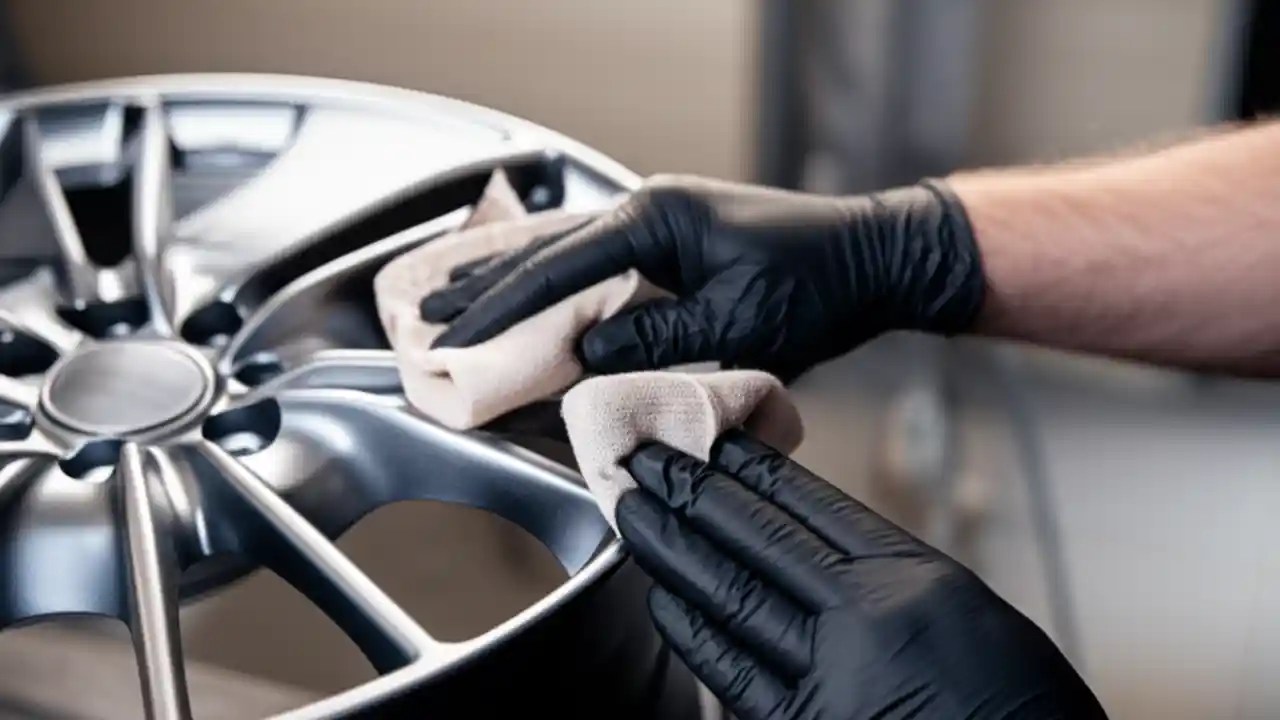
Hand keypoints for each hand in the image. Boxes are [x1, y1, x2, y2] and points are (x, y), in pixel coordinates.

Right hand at [422, 175, 984, 380]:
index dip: (499, 309)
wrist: (872, 256)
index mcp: (655, 220)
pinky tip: (525, 291)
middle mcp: (647, 210)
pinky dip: (549, 280)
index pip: (557, 269)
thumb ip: (657, 338)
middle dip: (483, 289)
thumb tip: (584, 352)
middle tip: (424, 318)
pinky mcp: (669, 242)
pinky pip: (592, 261)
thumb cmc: (818, 286)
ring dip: (506, 279)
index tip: (453, 339)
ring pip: (562, 252)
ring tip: (448, 296)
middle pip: (545, 252)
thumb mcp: (738, 323)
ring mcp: (657, 221)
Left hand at [617, 431, 1106, 719]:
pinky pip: (730, 671)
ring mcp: (829, 677)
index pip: (815, 506)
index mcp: (917, 580)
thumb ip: (893, 583)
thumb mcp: (973, 621)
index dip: (755, 470)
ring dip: (675, 548)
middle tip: (647, 457)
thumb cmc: (1019, 713)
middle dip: (694, 492)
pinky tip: (664, 598)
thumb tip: (823, 558)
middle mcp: (867, 619)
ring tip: (636, 511)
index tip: (719, 442)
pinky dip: (692, 629)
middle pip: (759, 538)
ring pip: (732, 595)